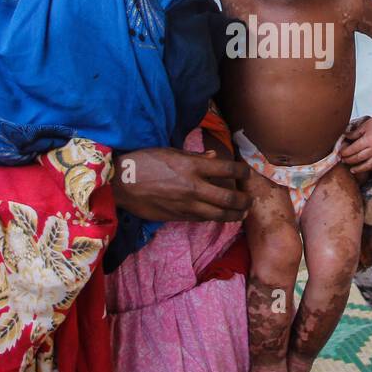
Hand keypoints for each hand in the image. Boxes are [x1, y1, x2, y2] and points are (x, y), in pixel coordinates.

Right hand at [111, 147, 251, 222]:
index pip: (228, 169)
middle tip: (250, 201)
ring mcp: (186, 205)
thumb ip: (195, 157)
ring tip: (242, 214)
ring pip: (219, 214)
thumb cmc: (144, 162)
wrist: (121, 184)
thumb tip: (214, 158)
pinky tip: (219, 216)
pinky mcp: (178, 217)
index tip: (246, 173)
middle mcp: (193, 188)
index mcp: (192, 167)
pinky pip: (202, 219)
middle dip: (244, 201)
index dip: (242, 171)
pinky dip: (214, 218)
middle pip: (229, 198)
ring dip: (234, 215)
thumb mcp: (171, 152)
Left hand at [338, 110, 371, 172]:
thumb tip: (344, 138)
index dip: (345, 153)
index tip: (340, 154)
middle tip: (343, 160)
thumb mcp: (363, 127)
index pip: (353, 150)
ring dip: (359, 169)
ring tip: (352, 170)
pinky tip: (367, 168)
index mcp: (367, 141)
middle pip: (358, 158)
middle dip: (349, 160)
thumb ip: (353, 134)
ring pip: (368, 165)